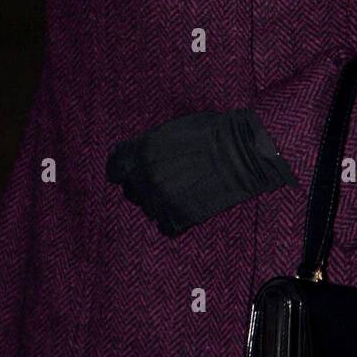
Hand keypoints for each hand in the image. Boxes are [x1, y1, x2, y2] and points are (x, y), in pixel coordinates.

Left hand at [106, 108, 296, 237]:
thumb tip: (130, 153)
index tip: (128, 171)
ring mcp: (161, 199)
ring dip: (159, 202)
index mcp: (142, 151)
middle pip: (131, 190)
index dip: (121, 170)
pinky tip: (186, 206)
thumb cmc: (211, 134)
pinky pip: (165, 226)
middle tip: (165, 178)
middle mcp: (146, 177)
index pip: (114, 168)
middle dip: (142, 185)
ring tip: (182, 190)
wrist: (242, 155)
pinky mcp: (179, 217)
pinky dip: (172, 219)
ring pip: (148, 208)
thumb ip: (147, 145)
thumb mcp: (171, 130)